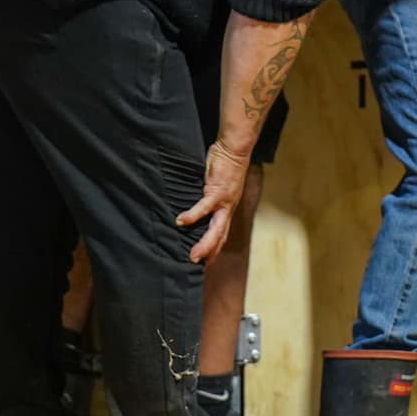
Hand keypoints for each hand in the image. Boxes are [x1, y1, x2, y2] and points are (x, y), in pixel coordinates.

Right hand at [177, 137, 251, 263]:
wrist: (235, 149)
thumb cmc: (225, 166)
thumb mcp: (219, 187)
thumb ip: (210, 198)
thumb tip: (196, 206)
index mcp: (227, 209)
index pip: (222, 234)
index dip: (215, 249)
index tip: (207, 263)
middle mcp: (228, 209)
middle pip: (220, 236)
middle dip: (210, 252)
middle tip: (198, 266)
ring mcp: (224, 202)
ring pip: (215, 228)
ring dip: (205, 244)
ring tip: (192, 256)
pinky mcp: (217, 191)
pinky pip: (204, 207)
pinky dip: (193, 216)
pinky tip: (181, 222)